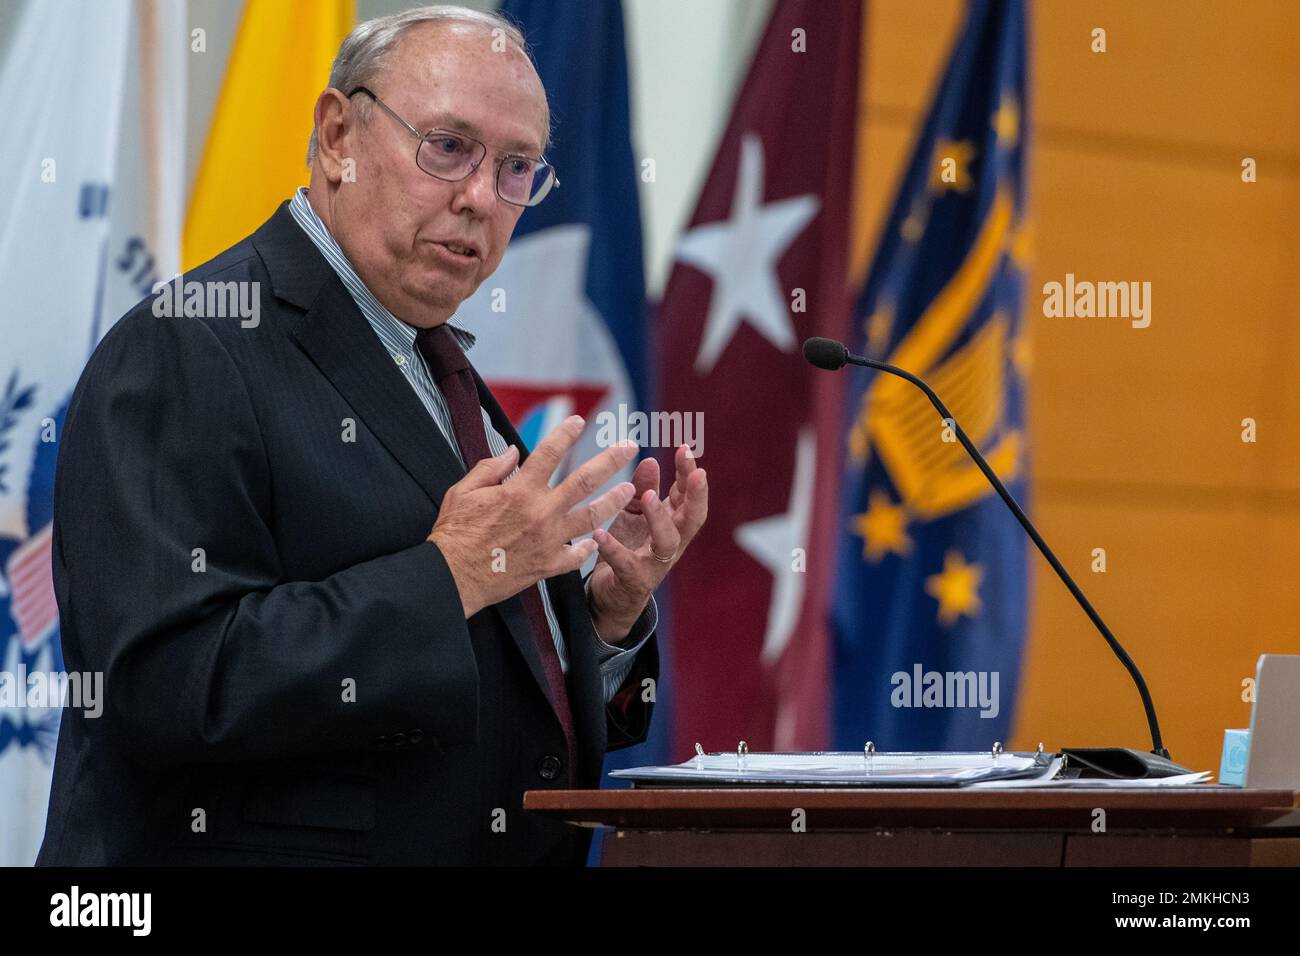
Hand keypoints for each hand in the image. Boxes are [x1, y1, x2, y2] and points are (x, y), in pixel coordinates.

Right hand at [428, 416, 637, 617]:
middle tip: (628, 446)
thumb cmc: (454, 533)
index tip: (579, 421)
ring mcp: (549, 540)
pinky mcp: (548, 565)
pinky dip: (589, 548)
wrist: (453, 578)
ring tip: (629, 489)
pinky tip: (596, 541)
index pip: (549, 453)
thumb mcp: (463, 491)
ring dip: (614, 501)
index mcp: (519, 491)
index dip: (566, 433)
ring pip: (592, 517)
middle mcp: (541, 512)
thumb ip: (490, 468)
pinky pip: (577, 556)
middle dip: (610, 460)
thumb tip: (514, 452)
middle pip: (584, 481)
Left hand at [587, 444, 708, 641]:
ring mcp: (655, 564)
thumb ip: (643, 489)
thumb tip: (649, 460)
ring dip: (659, 518)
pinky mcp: (634, 581)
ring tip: (648, 496)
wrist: (612, 596)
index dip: (690, 473)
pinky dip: (614, 548)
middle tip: (695, 472)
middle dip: (696, 494)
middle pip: (693, 518)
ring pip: (667, 542)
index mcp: (673, 524)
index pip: (688, 496)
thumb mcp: (635, 515)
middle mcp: (671, 544)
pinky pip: (626, 564)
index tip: (686, 449)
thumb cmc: (629, 549)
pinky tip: (600, 533)